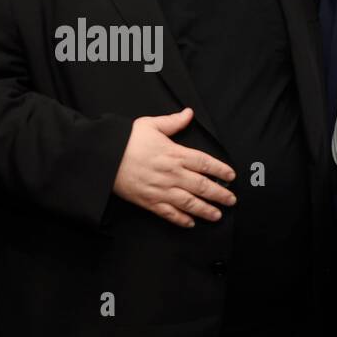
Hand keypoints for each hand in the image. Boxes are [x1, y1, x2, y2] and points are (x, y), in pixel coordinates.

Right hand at [112, 107, 236, 227]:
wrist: (104, 157)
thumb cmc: (126, 139)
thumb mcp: (150, 124)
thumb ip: (173, 121)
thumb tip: (189, 113)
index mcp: (175, 153)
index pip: (205, 163)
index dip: (220, 170)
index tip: (231, 176)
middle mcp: (172, 173)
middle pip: (202, 186)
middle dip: (220, 194)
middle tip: (231, 199)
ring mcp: (161, 189)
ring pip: (190, 203)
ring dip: (206, 210)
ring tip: (218, 215)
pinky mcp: (149, 201)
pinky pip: (169, 214)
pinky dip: (181, 220)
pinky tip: (191, 223)